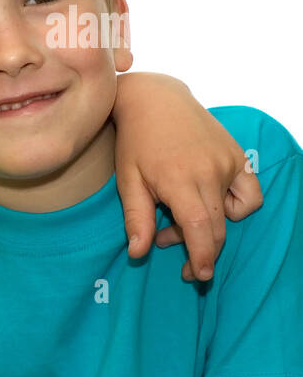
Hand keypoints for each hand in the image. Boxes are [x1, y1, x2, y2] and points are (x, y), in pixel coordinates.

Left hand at [113, 74, 262, 280]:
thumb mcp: (127, 181)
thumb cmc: (136, 142)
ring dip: (207, 228)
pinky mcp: (239, 157)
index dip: (201, 257)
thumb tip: (139, 253)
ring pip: (228, 214)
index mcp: (179, 180)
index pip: (200, 229)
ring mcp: (228, 164)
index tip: (199, 276)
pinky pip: (249, 194)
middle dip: (200, 251)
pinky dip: (235, 207)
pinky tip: (210, 204)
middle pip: (215, 227)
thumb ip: (136, 218)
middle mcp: (209, 172)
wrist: (156, 100)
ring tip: (177, 220)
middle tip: (174, 255)